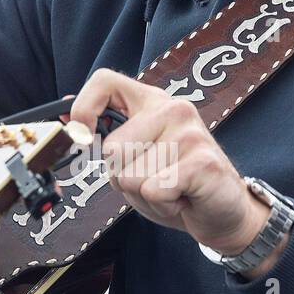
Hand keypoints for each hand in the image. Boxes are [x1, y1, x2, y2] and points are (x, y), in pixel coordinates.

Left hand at [68, 69, 285, 270]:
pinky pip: (152, 192)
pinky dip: (163, 206)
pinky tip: (183, 199)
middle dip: (123, 178)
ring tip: (171, 189)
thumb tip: (68, 121)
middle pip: (112, 149)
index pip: (105, 81)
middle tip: (155, 180)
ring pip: (129, 175)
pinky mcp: (202, 162)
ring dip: (144, 196)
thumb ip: (110, 140)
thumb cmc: (175, 185)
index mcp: (152, 102)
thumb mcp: (136, 159)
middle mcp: (172, 108)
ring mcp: (189, 133)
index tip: (84, 135)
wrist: (224, 212)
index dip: (83, 107)